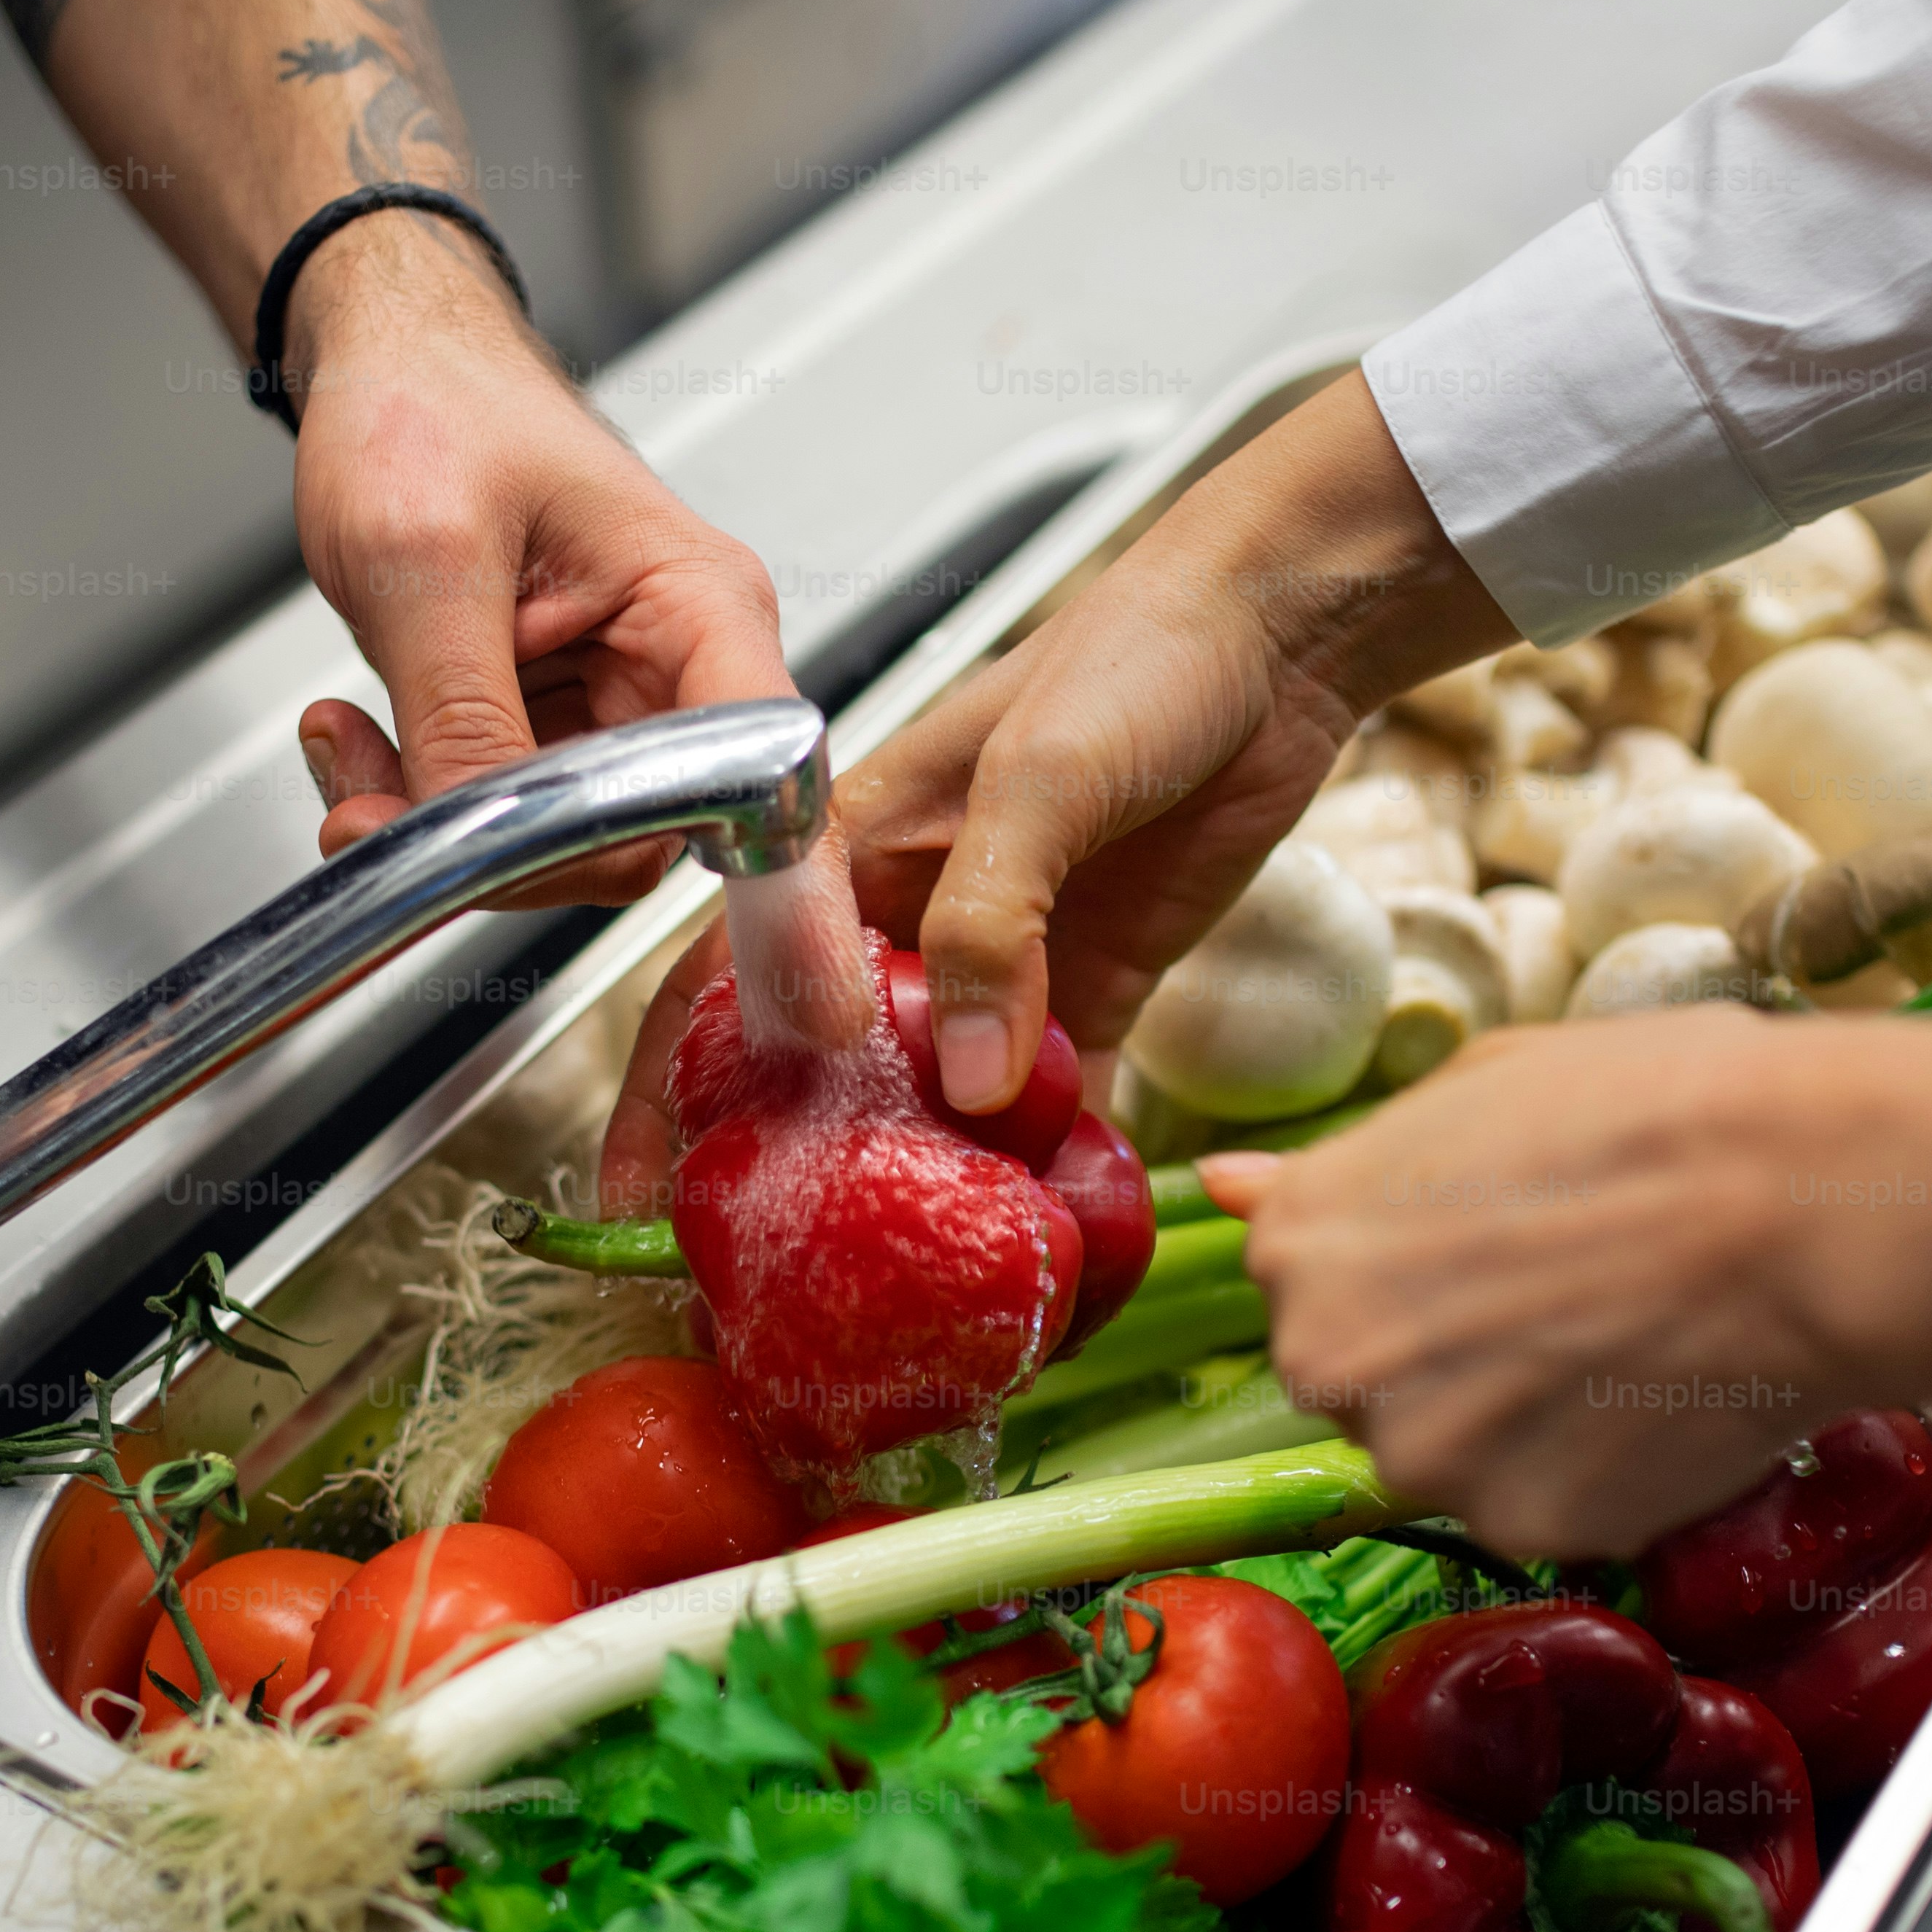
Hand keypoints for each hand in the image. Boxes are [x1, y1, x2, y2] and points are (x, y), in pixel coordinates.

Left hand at [285, 221, 791, 905]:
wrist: (382, 360)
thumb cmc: (430, 401)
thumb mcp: (426, 558)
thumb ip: (460, 716)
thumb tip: (478, 842)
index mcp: (701, 611)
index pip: (755, 779)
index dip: (710, 861)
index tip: (593, 892)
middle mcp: (679, 665)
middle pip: (632, 834)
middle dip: (493, 844)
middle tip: (374, 811)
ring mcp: (616, 698)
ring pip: (554, 835)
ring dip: (432, 817)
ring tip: (346, 749)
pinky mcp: (553, 716)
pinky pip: (501, 804)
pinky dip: (415, 792)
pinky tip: (357, 738)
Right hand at [597, 368, 1504, 1204]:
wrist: (1284, 637)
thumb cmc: (1142, 654)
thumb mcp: (1043, 776)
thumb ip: (995, 919)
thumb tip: (975, 1077)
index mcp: (852, 848)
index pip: (730, 982)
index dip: (677, 1091)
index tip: (647, 1193)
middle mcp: (909, 918)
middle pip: (821, 1066)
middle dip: (786, 1169)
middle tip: (756, 1281)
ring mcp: (1000, 966)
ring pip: (932, 1101)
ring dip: (916, 1188)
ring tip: (889, 1295)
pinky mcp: (1090, 993)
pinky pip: (1050, 1106)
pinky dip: (1039, 1170)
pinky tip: (1034, 1244)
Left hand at [1200, 1010, 1931, 1553]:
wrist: (1806, 1200)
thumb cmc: (1657, 1107)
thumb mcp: (1480, 1086)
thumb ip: (1347, 1161)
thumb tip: (1226, 1184)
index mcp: (1301, 1239)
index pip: (1308, 1276)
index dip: (1412, 1255)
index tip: (1493, 1232)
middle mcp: (1328, 1359)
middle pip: (1364, 1376)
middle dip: (1445, 1346)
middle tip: (1567, 1287)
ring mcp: (1422, 1455)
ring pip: (1448, 1451)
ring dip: (1516, 1417)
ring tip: (1623, 1337)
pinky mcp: (1521, 1526)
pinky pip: (1538, 1505)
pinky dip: (1591, 1470)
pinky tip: (1657, 1397)